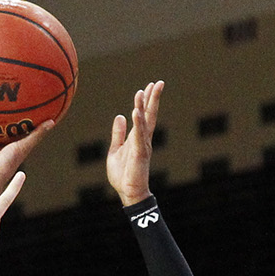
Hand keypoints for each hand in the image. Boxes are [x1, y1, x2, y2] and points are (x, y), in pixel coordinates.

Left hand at [105, 81, 162, 205]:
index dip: (146, 101)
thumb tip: (120, 116)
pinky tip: (136, 111)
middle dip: (153, 98)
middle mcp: (143, 139)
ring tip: (146, 91)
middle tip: (158, 82)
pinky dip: (138, 123)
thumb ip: (118, 134)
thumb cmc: (123, 175)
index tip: (149, 86)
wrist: (128, 192)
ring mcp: (142, 145)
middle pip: (150, 115)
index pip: (144, 115)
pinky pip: (139, 135)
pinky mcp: (139, 153)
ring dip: (144, 105)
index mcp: (137, 138)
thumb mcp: (115, 150)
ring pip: (144, 121)